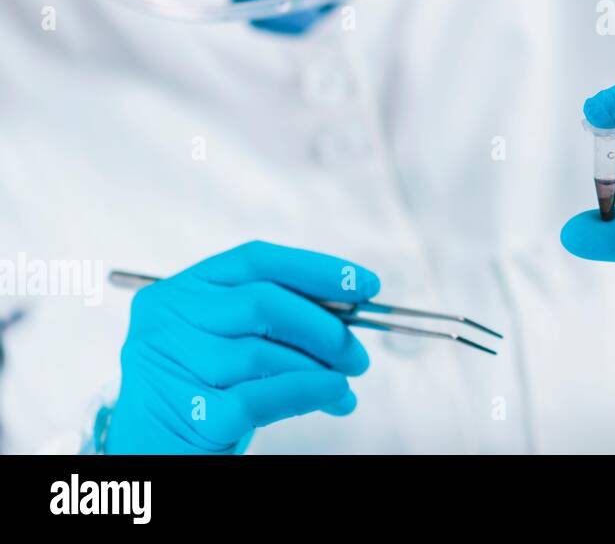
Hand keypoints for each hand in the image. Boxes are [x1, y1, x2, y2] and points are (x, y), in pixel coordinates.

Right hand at [106, 241, 377, 453]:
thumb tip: (351, 307)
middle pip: (264, 303)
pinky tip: (334, 395)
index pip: (257, 260)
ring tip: (344, 384)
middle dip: (325, 327)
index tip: (366, 284)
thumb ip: (274, 317)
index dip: (317, 269)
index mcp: (180, 290)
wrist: (151, 451)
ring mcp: (173, 366)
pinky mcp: (191, 413)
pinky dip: (310, 391)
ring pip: (265, 353)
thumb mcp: (225, 340)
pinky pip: (266, 395)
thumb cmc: (200, 388)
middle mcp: (166, 321)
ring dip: (321, 369)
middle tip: (357, 354)